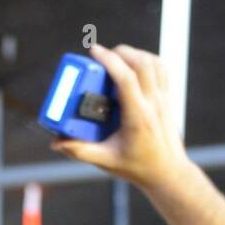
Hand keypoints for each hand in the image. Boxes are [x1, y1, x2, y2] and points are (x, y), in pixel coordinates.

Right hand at [51, 44, 192, 196]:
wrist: (168, 172)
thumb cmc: (138, 167)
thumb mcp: (106, 161)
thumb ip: (80, 151)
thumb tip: (57, 142)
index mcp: (138, 117)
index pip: (126, 79)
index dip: (109, 60)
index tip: (94, 51)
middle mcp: (153, 104)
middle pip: (141, 63)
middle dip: (120, 53)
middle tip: (101, 57)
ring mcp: (163, 99)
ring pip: (153, 62)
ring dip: (134, 54)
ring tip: (116, 59)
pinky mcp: (167, 98)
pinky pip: (160, 69)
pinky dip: (146, 60)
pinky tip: (133, 66)